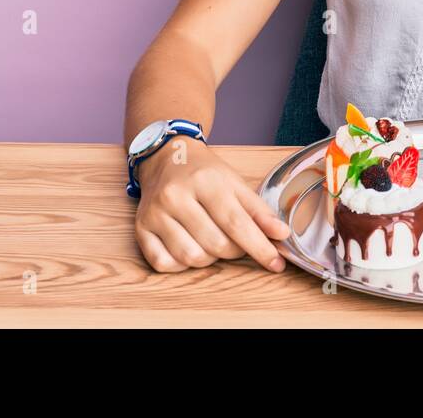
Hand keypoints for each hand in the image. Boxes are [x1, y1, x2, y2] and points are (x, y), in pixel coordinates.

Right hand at [133, 137, 290, 272]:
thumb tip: (281, 235)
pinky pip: (165, 264)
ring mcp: (155, 214)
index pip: (236, 223)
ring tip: (213, 240)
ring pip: (191, 258)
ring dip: (210, 258)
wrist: (166, 158)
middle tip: (238, 242)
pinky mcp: (140, 229)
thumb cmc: (204, 172)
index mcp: (205, 181)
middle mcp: (176, 197)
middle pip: (215, 245)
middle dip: (235, 251)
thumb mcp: (235, 183)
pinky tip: (190, 246)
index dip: (259, 247)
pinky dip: (182, 264)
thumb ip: (259, 210)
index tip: (276, 263)